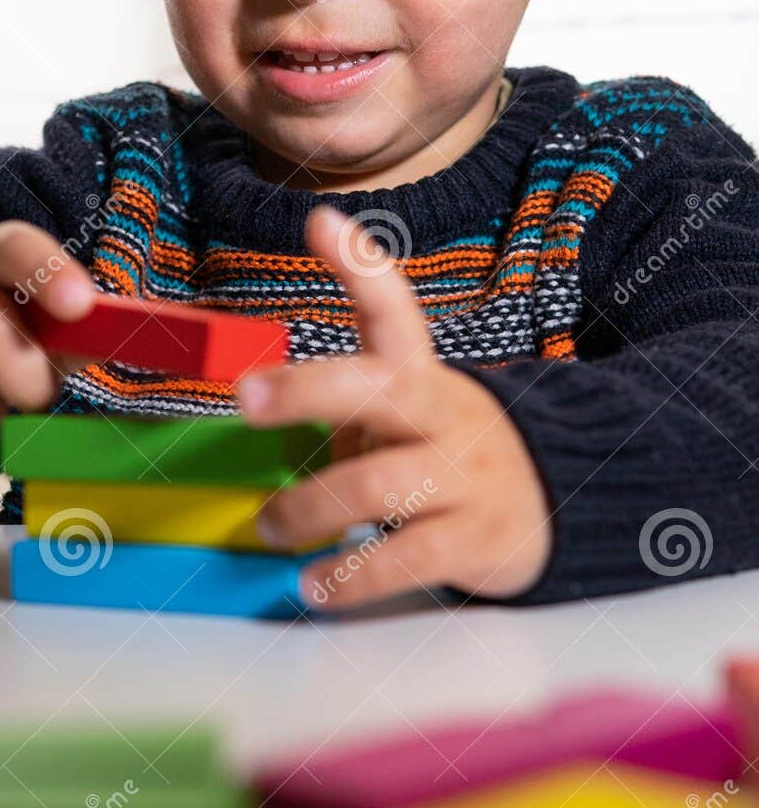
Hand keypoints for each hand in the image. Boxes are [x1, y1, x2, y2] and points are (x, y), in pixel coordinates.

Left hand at [237, 205, 552, 605]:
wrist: (560, 503)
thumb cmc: (450, 451)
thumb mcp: (407, 411)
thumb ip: (350, 397)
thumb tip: (281, 391)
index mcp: (421, 379)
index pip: (393, 312)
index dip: (360, 266)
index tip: (320, 222)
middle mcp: (445, 417)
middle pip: (380, 388)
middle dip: (309, 388)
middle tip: (247, 398)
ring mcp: (464, 477)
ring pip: (380, 485)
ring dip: (310, 509)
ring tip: (270, 527)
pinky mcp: (476, 540)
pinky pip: (407, 559)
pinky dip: (350, 575)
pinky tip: (314, 585)